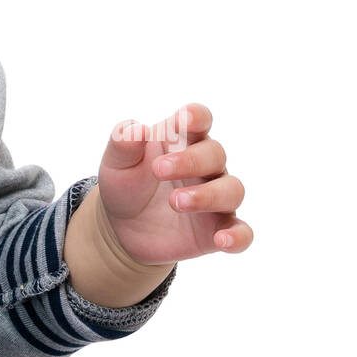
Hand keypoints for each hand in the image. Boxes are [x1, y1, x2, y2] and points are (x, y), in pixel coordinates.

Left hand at [92, 104, 252, 267]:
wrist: (121, 228)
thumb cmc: (125, 184)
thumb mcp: (115, 163)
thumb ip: (122, 144)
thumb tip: (135, 130)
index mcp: (182, 140)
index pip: (200, 120)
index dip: (197, 116)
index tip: (184, 119)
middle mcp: (205, 166)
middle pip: (215, 154)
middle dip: (191, 160)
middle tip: (158, 170)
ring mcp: (214, 198)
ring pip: (232, 190)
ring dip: (208, 195)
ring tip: (176, 202)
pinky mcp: (217, 229)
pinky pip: (242, 231)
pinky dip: (237, 236)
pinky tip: (222, 240)